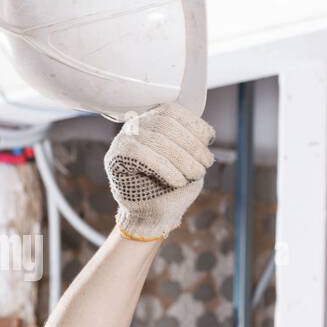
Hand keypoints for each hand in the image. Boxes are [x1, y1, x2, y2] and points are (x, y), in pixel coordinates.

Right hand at [105, 102, 215, 241]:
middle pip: (167, 124)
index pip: (173, 111)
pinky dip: (166, 168)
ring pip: (157, 139)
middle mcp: (136, 125)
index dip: (194, 124)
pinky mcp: (116, 157)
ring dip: (183, 159)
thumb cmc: (173, 187)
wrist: (154, 215)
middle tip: (205, 164)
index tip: (209, 141)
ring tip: (196, 174)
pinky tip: (178, 181)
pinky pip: (142, 155)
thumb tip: (207, 133)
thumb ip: (194, 143)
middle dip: (192, 145)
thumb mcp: (190, 161)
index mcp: (153, 121)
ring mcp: (124, 139)